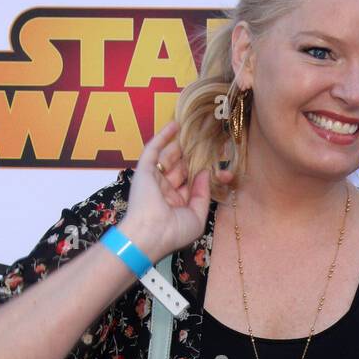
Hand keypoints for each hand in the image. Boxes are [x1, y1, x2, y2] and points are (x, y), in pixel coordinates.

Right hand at [122, 119, 234, 262]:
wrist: (150, 233)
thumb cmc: (175, 232)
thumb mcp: (197, 217)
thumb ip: (203, 195)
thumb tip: (206, 173)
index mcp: (176, 205)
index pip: (190, 184)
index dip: (201, 173)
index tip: (214, 160)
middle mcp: (165, 191)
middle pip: (180, 168)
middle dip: (191, 156)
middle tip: (204, 140)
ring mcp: (154, 179)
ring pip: (168, 157)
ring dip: (179, 145)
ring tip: (193, 129)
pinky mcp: (143, 169)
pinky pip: (153, 149)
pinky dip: (163, 136)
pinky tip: (175, 125)